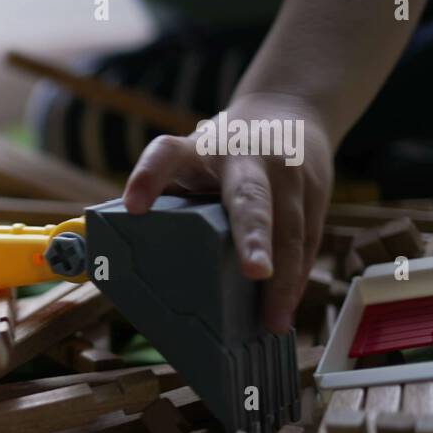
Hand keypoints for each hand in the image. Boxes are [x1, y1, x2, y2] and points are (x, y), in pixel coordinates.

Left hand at [122, 93, 333, 333]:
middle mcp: (248, 157)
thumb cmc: (220, 154)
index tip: (131, 207)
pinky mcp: (316, 196)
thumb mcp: (189, 158)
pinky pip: (307, 244)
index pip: (167, 154)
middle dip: (253, 234)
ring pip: (290, 229)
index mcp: (201, 148)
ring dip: (283, 279)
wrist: (288, 110)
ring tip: (272, 321)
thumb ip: (164, 195)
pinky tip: (283, 311)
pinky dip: (296, 280)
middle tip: (255, 272)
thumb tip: (117, 260)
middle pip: (251, 195)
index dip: (148, 177)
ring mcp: (288, 175)